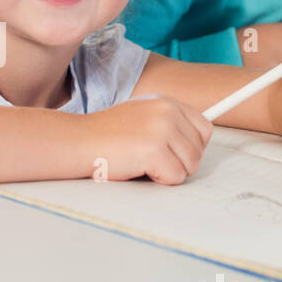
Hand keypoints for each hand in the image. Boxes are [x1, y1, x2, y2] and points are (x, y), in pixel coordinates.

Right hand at [85, 95, 212, 184]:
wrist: (77, 141)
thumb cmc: (104, 136)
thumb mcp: (140, 117)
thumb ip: (167, 124)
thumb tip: (195, 145)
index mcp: (165, 102)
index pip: (204, 128)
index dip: (190, 147)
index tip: (172, 152)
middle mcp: (167, 111)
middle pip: (199, 150)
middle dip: (177, 162)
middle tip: (148, 158)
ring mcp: (162, 129)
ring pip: (190, 165)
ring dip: (168, 172)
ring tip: (141, 162)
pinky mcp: (155, 149)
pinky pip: (175, 177)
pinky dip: (158, 180)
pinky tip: (137, 168)